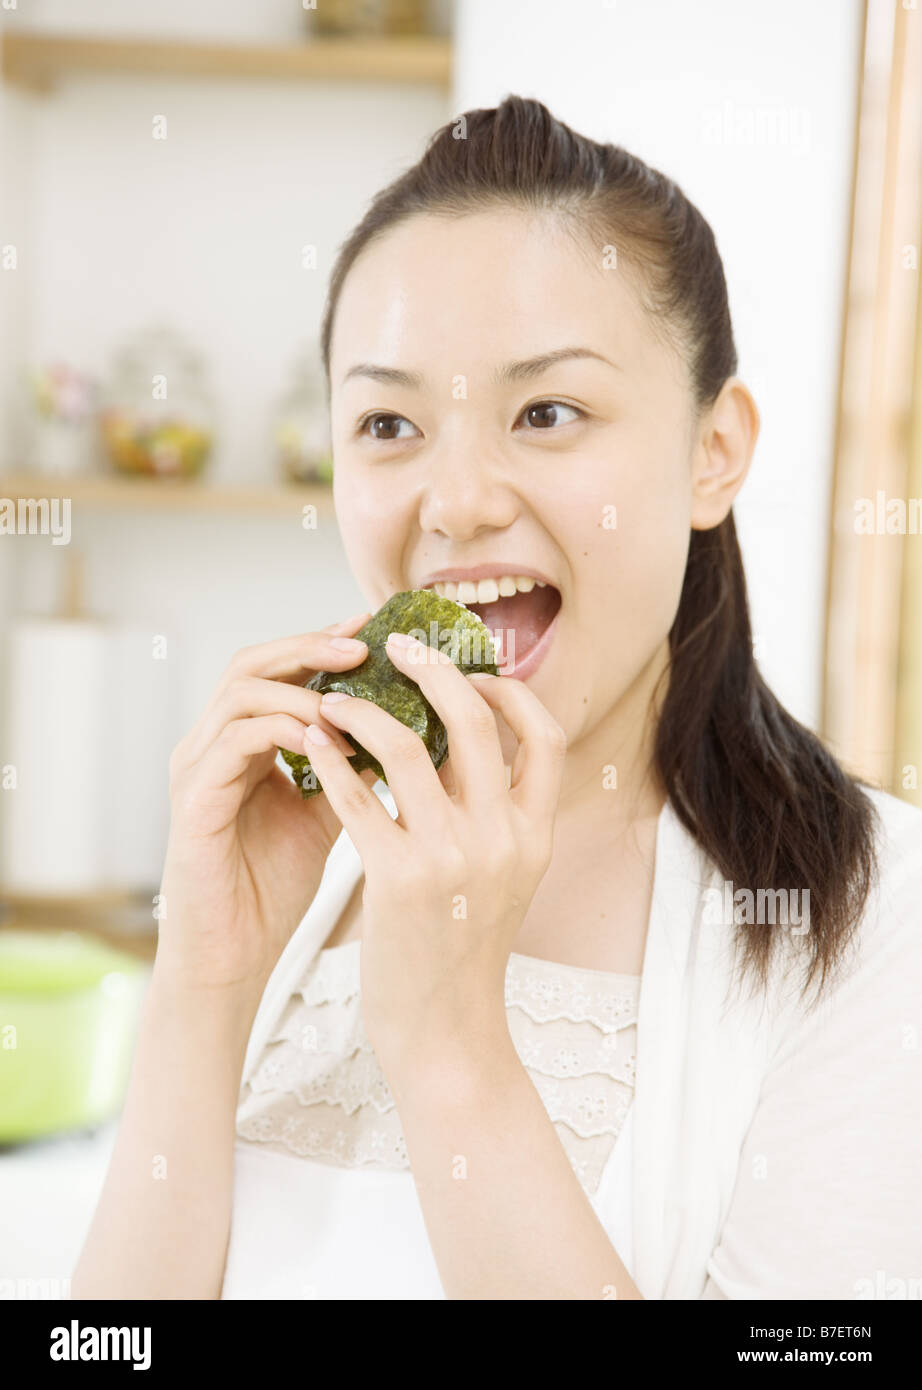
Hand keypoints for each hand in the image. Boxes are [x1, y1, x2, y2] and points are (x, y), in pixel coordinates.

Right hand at [157, 611, 375, 998]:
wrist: (233, 955)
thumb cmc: (274, 887)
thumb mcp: (329, 815)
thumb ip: (354, 769)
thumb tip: (414, 731)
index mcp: (242, 741)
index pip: (278, 669)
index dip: (323, 644)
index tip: (376, 630)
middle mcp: (212, 744)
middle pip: (252, 662)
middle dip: (310, 646)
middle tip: (364, 645)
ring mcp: (196, 768)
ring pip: (241, 692)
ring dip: (302, 690)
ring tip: (354, 702)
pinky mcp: (192, 800)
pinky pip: (234, 741)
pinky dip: (282, 731)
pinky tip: (326, 744)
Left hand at [301, 631, 566, 1080]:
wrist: (445, 1031)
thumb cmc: (461, 948)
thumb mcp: (498, 875)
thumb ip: (485, 811)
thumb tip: (453, 738)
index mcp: (535, 834)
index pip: (545, 735)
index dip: (510, 692)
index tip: (472, 670)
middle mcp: (504, 838)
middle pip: (476, 722)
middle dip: (433, 672)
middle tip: (398, 648)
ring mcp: (453, 858)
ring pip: (409, 747)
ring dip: (365, 712)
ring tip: (333, 700)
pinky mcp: (398, 881)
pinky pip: (359, 798)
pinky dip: (331, 762)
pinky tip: (312, 747)